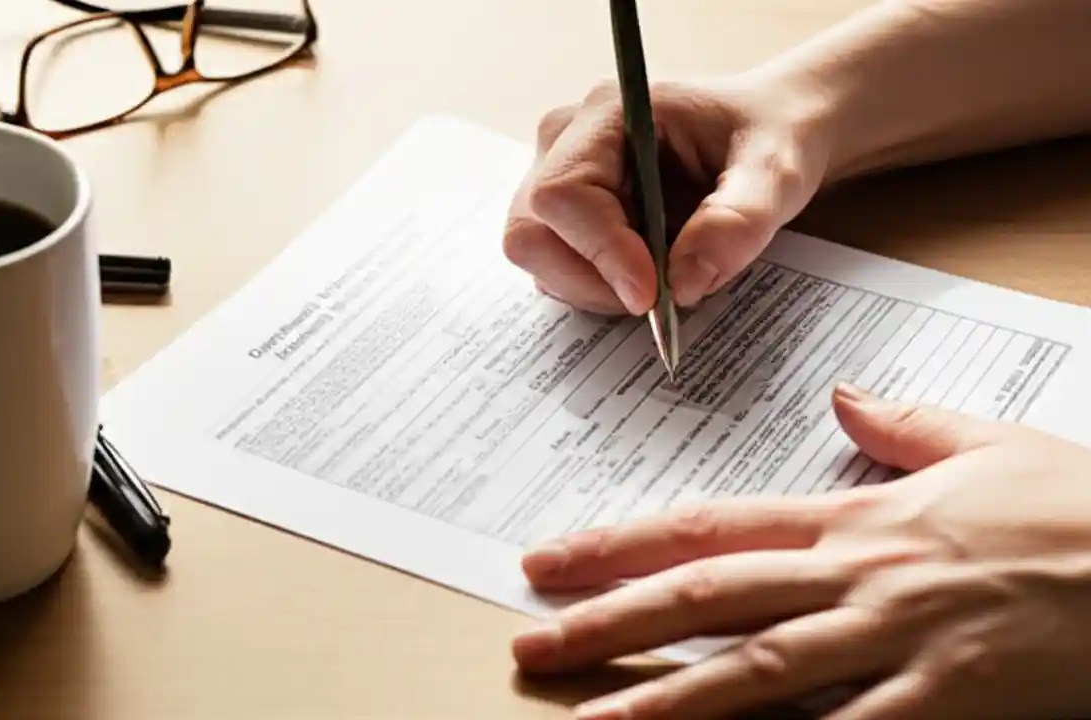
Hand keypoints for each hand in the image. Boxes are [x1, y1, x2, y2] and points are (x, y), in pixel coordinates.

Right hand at [502, 74, 832, 314]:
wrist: (767, 134)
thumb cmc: (768, 136)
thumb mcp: (777, 172)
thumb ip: (738, 221)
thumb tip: (683, 283)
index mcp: (609, 112)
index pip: (563, 192)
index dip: (600, 251)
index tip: (651, 294)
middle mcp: (566, 140)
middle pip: (532, 232)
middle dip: (591, 280)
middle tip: (656, 297)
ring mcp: (558, 177)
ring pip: (538, 256)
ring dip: (596, 288)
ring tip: (660, 280)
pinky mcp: (566, 216)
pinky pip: (556, 268)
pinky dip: (597, 288)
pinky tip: (645, 274)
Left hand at [511, 383, 1090, 718]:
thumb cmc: (1084, 506)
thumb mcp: (988, 443)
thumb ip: (903, 423)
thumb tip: (842, 399)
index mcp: (857, 515)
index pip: (711, 525)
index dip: (621, 542)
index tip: (552, 558)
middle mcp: (858, 574)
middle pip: (708, 597)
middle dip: (609, 620)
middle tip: (531, 641)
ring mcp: (899, 639)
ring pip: (756, 672)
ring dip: (664, 702)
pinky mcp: (950, 700)